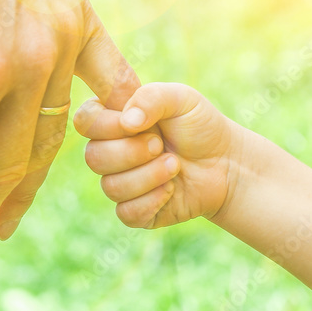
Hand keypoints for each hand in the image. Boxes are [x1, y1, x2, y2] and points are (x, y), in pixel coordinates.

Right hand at [73, 83, 242, 228]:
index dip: (107, 126)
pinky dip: (153, 200)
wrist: (226, 164)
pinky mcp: (134, 211)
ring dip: (149, 175)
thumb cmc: (200, 127)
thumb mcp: (181, 99)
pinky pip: (126, 212)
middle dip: (133, 152)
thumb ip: (152, 98)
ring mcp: (121, 182)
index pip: (85, 122)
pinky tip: (171, 188)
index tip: (139, 124)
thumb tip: (127, 122)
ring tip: (175, 165)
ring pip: (111, 187)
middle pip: (93, 158)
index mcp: (113, 120)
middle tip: (162, 145)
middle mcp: (110, 152)